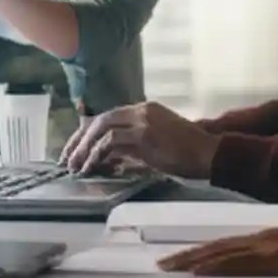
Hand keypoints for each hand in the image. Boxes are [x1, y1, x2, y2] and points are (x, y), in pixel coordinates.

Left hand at [59, 102, 221, 178]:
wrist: (211, 154)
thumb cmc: (189, 154)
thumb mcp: (157, 146)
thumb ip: (134, 147)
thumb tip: (110, 159)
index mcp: (145, 109)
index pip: (108, 116)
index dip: (87, 133)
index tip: (75, 149)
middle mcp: (141, 110)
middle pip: (99, 120)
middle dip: (78, 140)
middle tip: (67, 159)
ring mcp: (142, 121)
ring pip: (101, 128)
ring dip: (84, 149)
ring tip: (74, 166)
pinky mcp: (144, 135)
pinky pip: (110, 142)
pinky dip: (96, 155)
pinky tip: (90, 168)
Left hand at [158, 210, 277, 276]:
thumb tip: (277, 263)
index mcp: (267, 239)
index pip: (226, 246)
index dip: (201, 252)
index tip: (180, 259)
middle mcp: (261, 239)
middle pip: (215, 248)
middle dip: (186, 256)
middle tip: (161, 263)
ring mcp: (265, 247)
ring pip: (219, 254)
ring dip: (191, 261)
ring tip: (168, 266)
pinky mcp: (273, 257)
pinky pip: (236, 262)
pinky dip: (214, 266)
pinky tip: (197, 271)